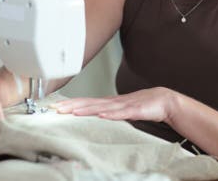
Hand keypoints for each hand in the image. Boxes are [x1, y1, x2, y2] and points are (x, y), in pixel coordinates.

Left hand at [51, 87, 178, 122]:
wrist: (163, 100)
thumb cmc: (141, 106)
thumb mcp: (120, 111)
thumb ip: (107, 113)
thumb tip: (93, 117)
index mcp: (108, 102)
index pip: (85, 103)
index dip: (70, 104)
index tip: (55, 106)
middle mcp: (112, 102)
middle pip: (88, 103)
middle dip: (71, 106)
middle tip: (56, 108)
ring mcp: (123, 105)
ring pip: (101, 107)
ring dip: (86, 109)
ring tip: (72, 111)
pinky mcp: (135, 110)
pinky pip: (121, 113)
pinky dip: (111, 114)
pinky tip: (102, 115)